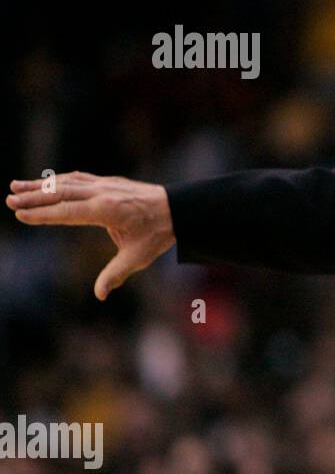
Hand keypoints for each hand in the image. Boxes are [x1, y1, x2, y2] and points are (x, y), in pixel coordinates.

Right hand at [7, 171, 174, 300]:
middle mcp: (102, 193)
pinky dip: (58, 180)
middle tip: (9, 200)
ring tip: (14, 187)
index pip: (66, 212)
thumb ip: (115, 274)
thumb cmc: (158, 234)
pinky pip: (78, 178)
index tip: (20, 215)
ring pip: (66, 182)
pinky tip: (43, 183)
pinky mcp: (107, 181)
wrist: (178, 208)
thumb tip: (100, 295)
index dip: (42, 214)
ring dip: (40, 184)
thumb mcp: (138, 257)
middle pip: (61, 193)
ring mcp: (105, 184)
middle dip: (33, 197)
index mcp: (106, 211)